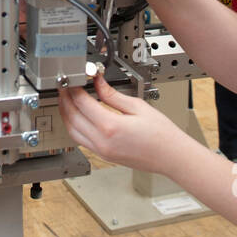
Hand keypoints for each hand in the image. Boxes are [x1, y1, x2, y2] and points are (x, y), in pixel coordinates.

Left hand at [58, 74, 189, 173]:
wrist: (171, 157)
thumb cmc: (161, 134)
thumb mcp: (137, 106)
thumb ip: (112, 94)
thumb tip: (98, 82)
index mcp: (110, 127)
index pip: (82, 103)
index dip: (75, 88)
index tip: (75, 79)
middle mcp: (102, 141)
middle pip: (72, 117)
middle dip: (65, 100)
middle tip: (65, 87)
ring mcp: (101, 151)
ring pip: (72, 131)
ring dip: (66, 114)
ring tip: (67, 100)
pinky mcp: (103, 156)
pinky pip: (80, 140)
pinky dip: (74, 126)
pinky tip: (77, 117)